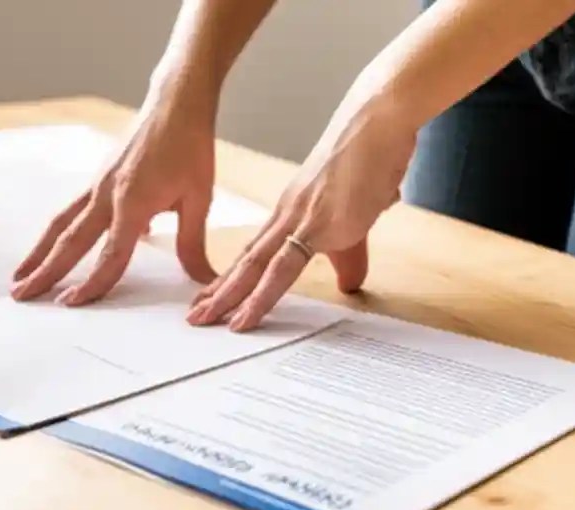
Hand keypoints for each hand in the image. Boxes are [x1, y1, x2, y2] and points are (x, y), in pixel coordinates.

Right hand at [11, 86, 218, 304]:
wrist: (176, 103)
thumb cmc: (190, 146)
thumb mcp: (199, 198)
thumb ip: (193, 244)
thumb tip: (204, 281)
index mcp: (133, 202)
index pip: (110, 254)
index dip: (92, 282)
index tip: (72, 304)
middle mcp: (107, 194)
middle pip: (70, 241)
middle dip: (45, 271)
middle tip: (21, 295)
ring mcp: (98, 184)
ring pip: (61, 224)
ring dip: (39, 252)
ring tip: (21, 275)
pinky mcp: (98, 178)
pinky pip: (71, 210)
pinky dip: (58, 232)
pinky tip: (54, 249)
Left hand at [186, 98, 414, 330]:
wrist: (379, 124)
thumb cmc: (371, 159)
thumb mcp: (359, 218)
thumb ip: (348, 254)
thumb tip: (348, 283)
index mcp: (292, 211)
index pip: (256, 252)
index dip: (234, 277)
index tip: (214, 297)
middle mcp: (287, 215)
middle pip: (245, 261)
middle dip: (219, 291)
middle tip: (195, 317)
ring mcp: (298, 218)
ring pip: (254, 266)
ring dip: (229, 297)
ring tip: (206, 320)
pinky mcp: (317, 224)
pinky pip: (282, 268)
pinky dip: (262, 295)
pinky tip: (247, 314)